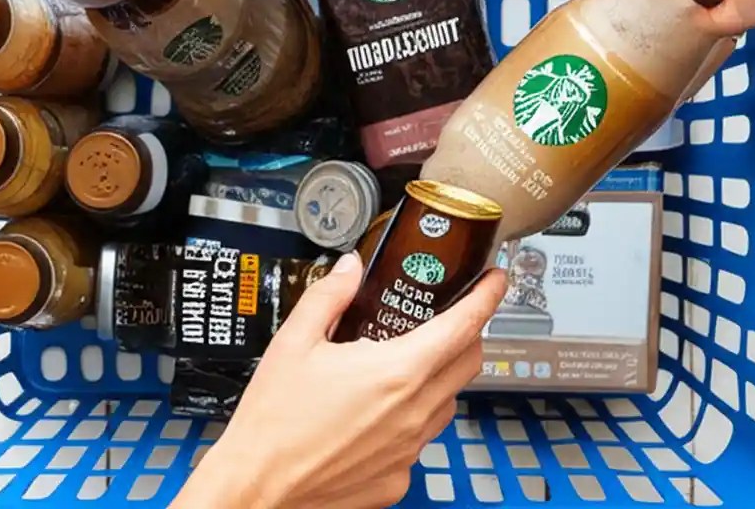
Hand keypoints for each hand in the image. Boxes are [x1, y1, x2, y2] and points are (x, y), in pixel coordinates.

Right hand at [171, 253, 507, 508]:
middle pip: (467, 363)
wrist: (257, 487)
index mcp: (396, 372)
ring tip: (401, 368)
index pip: (464, 326)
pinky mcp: (398, 479)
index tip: (496, 280)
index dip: (488, 297)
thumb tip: (350, 268)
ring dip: (438, 379)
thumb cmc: (273, 421)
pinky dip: (410, 420)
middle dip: (468, 334)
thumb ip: (330, 297)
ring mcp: (410, 451)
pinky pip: (420, 441)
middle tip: (448, 318)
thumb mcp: (294, 342)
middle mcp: (413, 413)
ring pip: (446, 403)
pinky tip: (375, 415)